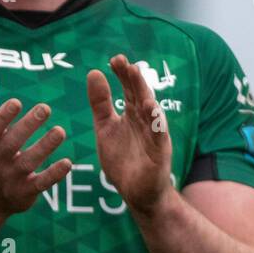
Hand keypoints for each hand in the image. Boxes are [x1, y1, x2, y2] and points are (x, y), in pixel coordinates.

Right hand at [0, 70, 72, 215]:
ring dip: (44, 147)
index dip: (2, 117)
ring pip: (28, 163)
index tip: (17, 102)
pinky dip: (54, 175)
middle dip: (27, 127)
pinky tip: (68, 163)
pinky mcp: (25, 192)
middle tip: (45, 108)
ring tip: (60, 131)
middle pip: (11, 144)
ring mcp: (10, 179)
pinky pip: (41, 183)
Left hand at [85, 54, 173, 214]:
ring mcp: (154, 136)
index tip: (114, 59)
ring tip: (139, 82)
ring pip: (152, 113)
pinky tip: (150, 110)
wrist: (137, 193)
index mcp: (133, 115)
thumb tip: (94, 72)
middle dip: (135, 80)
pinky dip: (156, 123)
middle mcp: (146, 122)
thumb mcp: (105, 128)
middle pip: (141, 96)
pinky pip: (159, 135)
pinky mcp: (159, 153)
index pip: (129, 89)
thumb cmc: (123, 160)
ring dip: (146, 96)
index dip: (123, 75)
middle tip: (127, 64)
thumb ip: (100, 103)